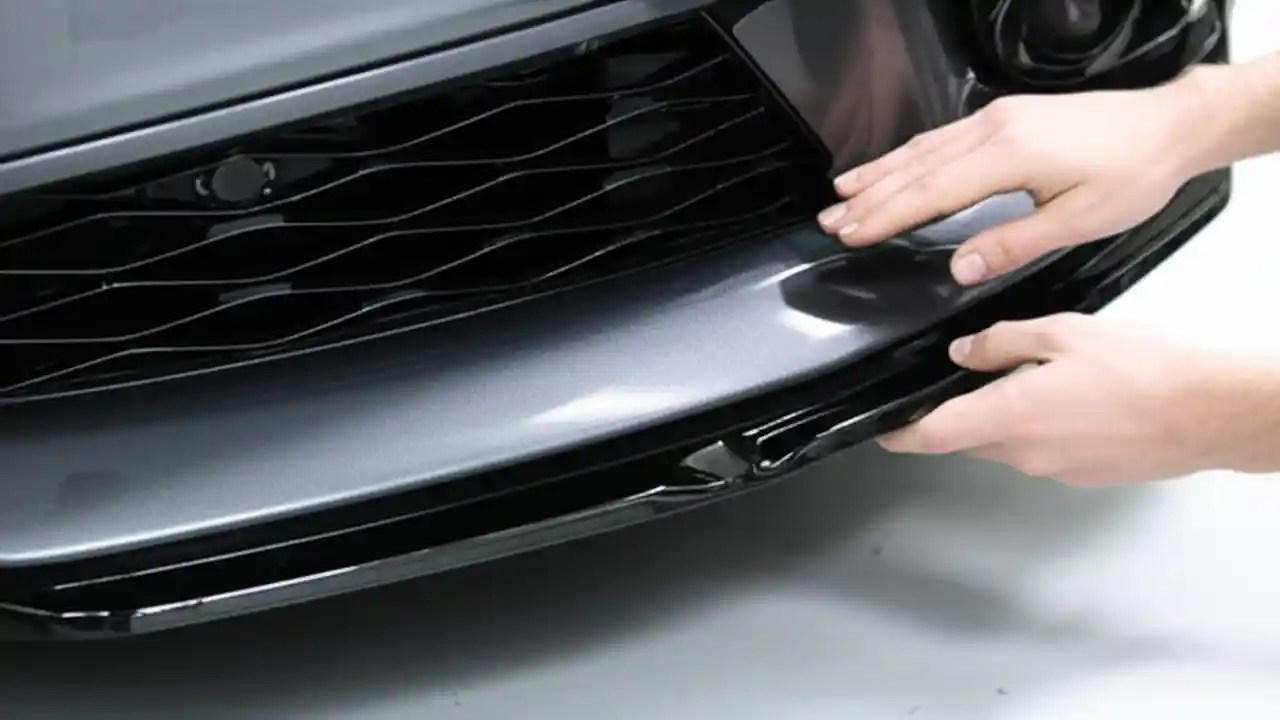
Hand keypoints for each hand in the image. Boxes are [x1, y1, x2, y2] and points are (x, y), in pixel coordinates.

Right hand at [816, 76, 1212, 285]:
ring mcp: (997, 118)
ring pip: (923, 149)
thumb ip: (1013, 243)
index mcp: (1010, 155)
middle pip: (915, 168)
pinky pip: (941, 138)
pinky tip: (891, 168)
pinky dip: (907, 157)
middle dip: (868, 197)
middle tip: (831, 222)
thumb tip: (961, 267)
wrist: (1167, 126)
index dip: (886, 215)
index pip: (930, 192)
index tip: (852, 233)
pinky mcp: (1005, 117)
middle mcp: (995, 129)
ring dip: (879, 174)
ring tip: (841, 195)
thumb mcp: (1078, 220)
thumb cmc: (1132, 172)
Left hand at [877, 314, 1279, 485]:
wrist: (1207, 413)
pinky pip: (1040, 451)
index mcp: (1009, 416)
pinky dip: (1038, 427)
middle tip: (962, 381)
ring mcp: (1053, 469)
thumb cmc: (1145, 372)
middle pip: (964, 438)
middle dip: (955, 413)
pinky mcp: (1080, 474)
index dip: (896, 433)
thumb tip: (965, 352)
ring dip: (1002, 416)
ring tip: (1032, 378)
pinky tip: (1066, 399)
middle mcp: (1025, 452)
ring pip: (1003, 443)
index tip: (878, 428)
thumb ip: (1002, 341)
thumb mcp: (1062, 333)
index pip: (930, 435)